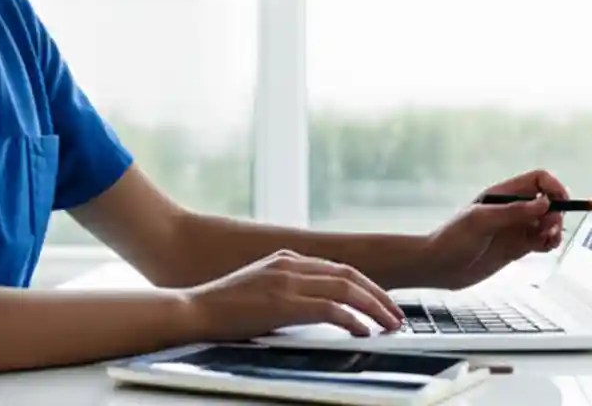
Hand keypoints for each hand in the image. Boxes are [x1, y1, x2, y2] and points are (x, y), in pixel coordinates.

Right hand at [182, 250, 405, 340]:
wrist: (193, 310)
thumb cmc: (223, 309)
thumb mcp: (261, 290)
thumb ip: (287, 292)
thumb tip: (315, 309)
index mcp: (286, 259)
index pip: (338, 268)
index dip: (366, 285)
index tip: (382, 303)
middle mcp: (291, 264)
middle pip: (349, 274)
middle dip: (378, 295)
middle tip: (397, 315)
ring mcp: (287, 280)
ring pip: (346, 287)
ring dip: (373, 307)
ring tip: (389, 324)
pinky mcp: (283, 302)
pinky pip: (330, 308)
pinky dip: (352, 319)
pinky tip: (363, 332)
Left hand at [418, 170, 569, 289]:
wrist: (439, 268)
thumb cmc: (453, 240)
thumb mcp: (482, 222)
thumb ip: (513, 212)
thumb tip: (545, 203)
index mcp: (502, 194)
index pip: (538, 180)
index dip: (554, 187)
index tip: (561, 203)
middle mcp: (511, 209)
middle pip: (548, 201)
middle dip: (556, 213)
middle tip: (549, 229)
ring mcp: (515, 229)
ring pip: (547, 223)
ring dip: (555, 230)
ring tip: (548, 241)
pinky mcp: (516, 247)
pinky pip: (541, 241)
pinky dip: (549, 243)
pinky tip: (545, 248)